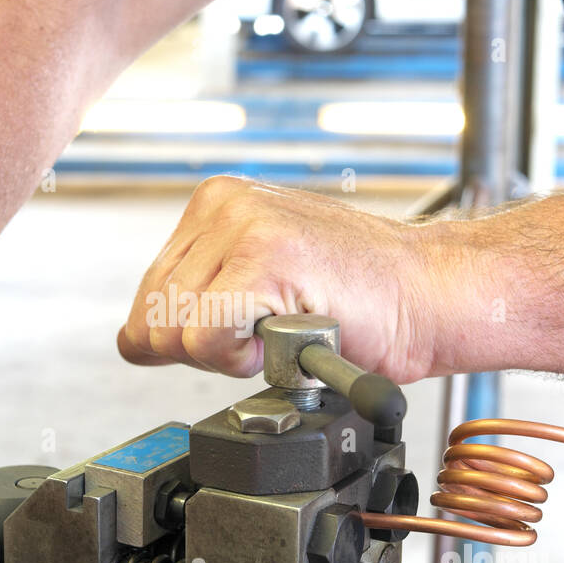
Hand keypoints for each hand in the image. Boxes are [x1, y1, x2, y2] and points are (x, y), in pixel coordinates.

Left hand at [118, 176, 452, 382]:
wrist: (431, 296)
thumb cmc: (360, 300)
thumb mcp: (258, 285)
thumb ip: (196, 298)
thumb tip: (132, 340)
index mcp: (215, 203)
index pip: (146, 297)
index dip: (190, 338)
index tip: (246, 331)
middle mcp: (222, 204)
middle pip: (152, 317)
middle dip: (208, 349)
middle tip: (272, 334)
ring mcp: (242, 224)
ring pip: (176, 332)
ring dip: (231, 355)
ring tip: (287, 329)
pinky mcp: (264, 255)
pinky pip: (207, 339)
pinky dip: (245, 359)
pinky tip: (289, 336)